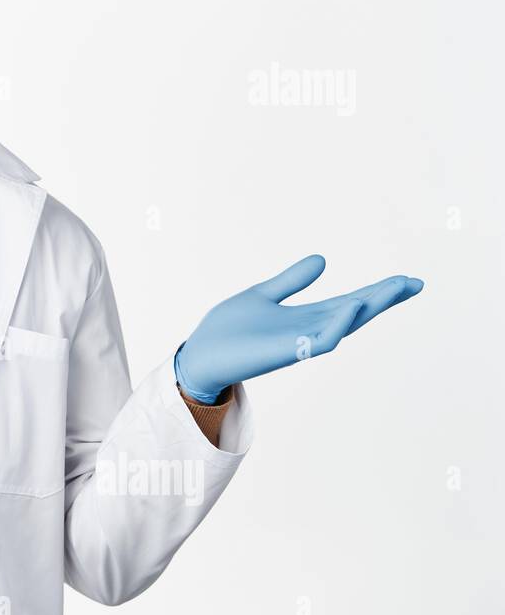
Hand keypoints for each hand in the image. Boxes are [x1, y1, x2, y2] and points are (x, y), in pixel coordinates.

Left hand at [175, 254, 423, 403]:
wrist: (199, 355)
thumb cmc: (228, 331)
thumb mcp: (264, 295)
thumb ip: (292, 281)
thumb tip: (323, 259)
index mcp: (304, 317)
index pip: (349, 302)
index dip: (377, 291)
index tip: (406, 280)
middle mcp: (307, 331)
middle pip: (355, 313)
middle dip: (384, 299)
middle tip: (415, 283)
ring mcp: (298, 343)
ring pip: (344, 326)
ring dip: (369, 307)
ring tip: (393, 289)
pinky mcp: (284, 353)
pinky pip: (318, 342)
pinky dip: (337, 326)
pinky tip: (351, 307)